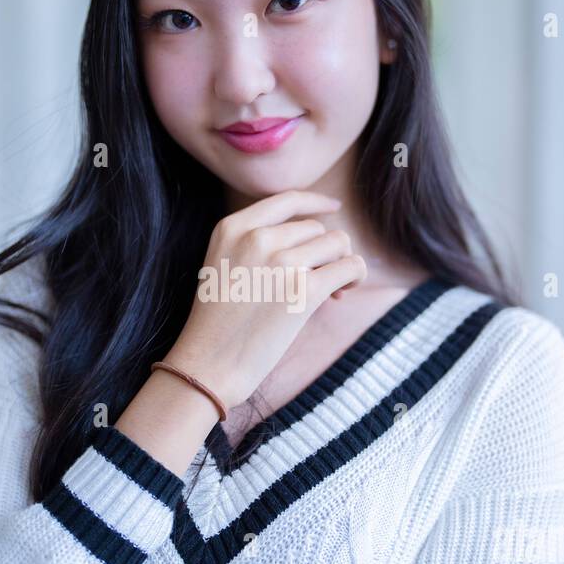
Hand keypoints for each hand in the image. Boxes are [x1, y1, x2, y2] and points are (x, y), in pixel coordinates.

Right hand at [169, 188, 367, 408]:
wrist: (208, 364)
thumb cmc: (218, 324)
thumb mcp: (223, 266)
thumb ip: (255, 243)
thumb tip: (315, 235)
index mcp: (232, 227)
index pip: (288, 199)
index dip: (317, 203)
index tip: (334, 209)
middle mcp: (257, 237)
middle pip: (316, 227)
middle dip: (325, 251)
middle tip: (320, 280)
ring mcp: (281, 261)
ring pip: (338, 242)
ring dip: (341, 263)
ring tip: (332, 289)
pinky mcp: (304, 289)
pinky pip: (350, 266)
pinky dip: (355, 276)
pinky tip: (342, 293)